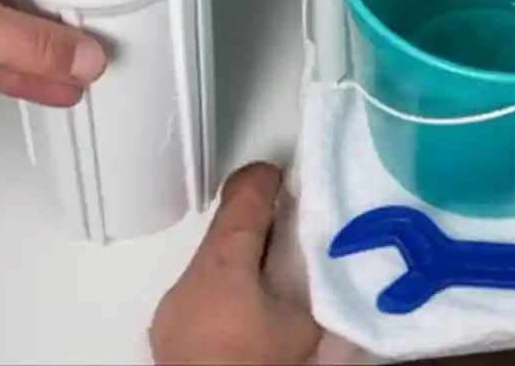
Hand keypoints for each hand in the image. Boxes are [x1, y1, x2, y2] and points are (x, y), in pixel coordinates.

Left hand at [151, 163, 321, 364]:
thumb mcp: (308, 327)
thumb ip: (321, 284)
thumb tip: (345, 260)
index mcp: (220, 266)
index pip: (241, 201)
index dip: (264, 179)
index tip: (284, 171)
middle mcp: (186, 282)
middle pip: (225, 237)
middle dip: (262, 229)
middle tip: (301, 229)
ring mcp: (172, 314)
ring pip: (213, 272)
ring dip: (246, 267)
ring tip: (285, 276)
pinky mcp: (169, 343)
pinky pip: (202, 303)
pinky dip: (230, 297)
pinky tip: (257, 315)